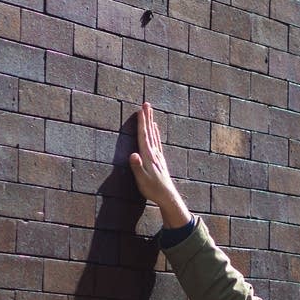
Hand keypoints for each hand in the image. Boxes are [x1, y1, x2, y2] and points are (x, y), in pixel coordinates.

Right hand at [129, 101, 191, 228]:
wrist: (167, 196)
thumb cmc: (152, 189)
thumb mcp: (142, 180)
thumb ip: (137, 167)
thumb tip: (132, 154)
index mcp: (148, 156)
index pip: (143, 136)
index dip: (141, 122)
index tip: (140, 110)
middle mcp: (154, 153)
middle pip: (149, 131)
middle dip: (147, 117)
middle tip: (146, 104)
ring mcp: (158, 155)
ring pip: (153, 134)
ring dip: (151, 122)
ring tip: (149, 111)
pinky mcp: (160, 159)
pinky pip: (157, 141)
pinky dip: (155, 133)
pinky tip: (155, 129)